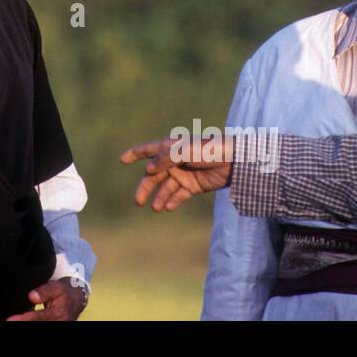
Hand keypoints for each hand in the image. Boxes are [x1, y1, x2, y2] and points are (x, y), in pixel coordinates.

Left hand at [5, 277, 87, 320]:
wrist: (76, 300)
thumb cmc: (64, 292)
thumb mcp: (56, 287)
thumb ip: (44, 291)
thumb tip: (31, 296)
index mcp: (58, 314)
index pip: (38, 317)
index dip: (23, 319)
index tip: (10, 320)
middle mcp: (58, 323)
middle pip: (36, 324)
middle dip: (22, 323)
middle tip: (7, 321)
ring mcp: (55, 326)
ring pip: (37, 326)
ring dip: (24, 323)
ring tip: (11, 320)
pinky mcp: (52, 326)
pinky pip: (39, 325)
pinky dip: (29, 322)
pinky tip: (20, 320)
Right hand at [119, 135, 233, 210]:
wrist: (235, 161)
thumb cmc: (210, 149)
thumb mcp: (185, 151)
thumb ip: (165, 159)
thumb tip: (147, 170)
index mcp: (171, 148)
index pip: (148, 151)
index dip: (134, 154)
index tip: (121, 160)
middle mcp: (174, 161)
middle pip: (154, 176)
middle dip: (145, 188)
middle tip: (138, 201)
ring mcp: (184, 174)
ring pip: (165, 188)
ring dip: (159, 197)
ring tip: (156, 208)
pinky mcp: (194, 186)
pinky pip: (179, 195)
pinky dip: (173, 201)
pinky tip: (168, 208)